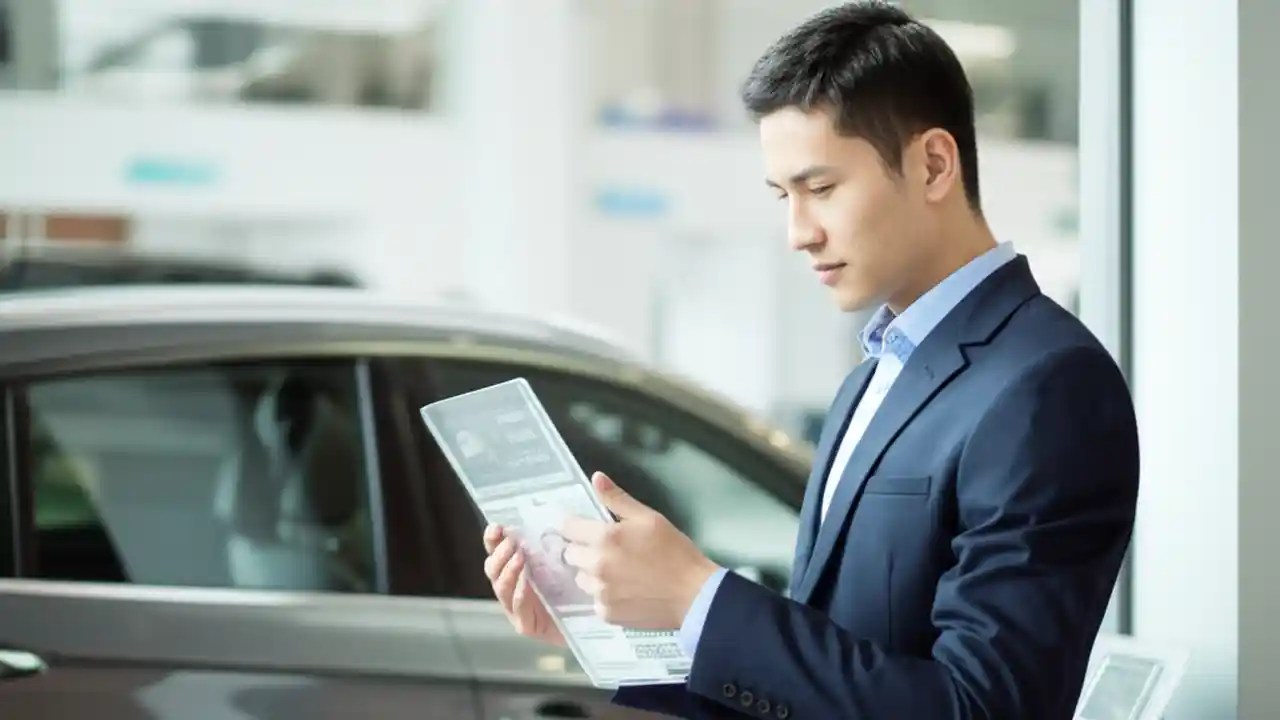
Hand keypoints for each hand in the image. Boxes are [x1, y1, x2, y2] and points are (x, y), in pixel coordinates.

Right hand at [483, 524, 565, 646]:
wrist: (589, 623)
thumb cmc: (576, 588)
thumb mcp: (564, 561)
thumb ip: (552, 544)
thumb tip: (552, 519)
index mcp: (516, 569)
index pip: (496, 551)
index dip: (492, 539)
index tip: (497, 528)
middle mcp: (512, 588)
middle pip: (492, 569)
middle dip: (499, 554)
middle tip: (512, 543)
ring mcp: (515, 609)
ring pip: (502, 588)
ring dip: (508, 571)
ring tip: (520, 558)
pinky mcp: (526, 626)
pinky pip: (517, 609)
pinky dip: (520, 595)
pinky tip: (526, 584)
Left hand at [562, 472, 719, 628]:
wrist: (694, 595)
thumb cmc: (674, 551)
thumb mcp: (649, 518)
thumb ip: (617, 499)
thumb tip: (596, 478)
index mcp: (604, 537)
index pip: (568, 528)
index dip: (577, 527)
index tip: (588, 530)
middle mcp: (595, 565)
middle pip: (571, 554)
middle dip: (584, 550)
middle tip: (609, 551)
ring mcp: (599, 592)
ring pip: (581, 579)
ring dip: (593, 574)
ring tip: (618, 573)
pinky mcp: (606, 614)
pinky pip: (595, 600)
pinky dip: (605, 596)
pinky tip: (626, 592)